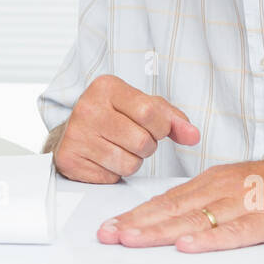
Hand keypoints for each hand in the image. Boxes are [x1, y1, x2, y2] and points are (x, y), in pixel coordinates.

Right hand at [53, 74, 199, 182]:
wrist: (73, 131)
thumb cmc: (113, 116)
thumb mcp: (141, 106)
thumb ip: (172, 118)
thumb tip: (193, 135)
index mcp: (106, 87)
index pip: (150, 112)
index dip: (161, 127)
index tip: (155, 127)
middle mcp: (87, 108)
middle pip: (142, 141)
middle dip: (147, 146)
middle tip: (133, 138)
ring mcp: (76, 135)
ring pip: (129, 163)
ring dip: (132, 161)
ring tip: (119, 148)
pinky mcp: (70, 159)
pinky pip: (112, 177)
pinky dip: (114, 172)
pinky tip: (104, 159)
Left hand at [97, 151, 263, 251]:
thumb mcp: (249, 186)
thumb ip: (219, 200)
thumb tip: (187, 218)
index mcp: (221, 178)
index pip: (170, 198)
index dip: (139, 213)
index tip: (113, 224)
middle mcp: (229, 186)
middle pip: (173, 207)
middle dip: (137, 222)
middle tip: (107, 233)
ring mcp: (248, 202)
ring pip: (195, 218)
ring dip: (160, 230)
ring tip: (130, 238)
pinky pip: (235, 231)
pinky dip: (210, 239)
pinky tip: (188, 245)